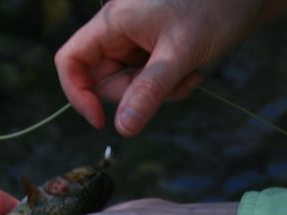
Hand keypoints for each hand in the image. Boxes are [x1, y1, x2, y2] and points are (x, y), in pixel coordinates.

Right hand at [54, 0, 286, 135]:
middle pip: (102, 78)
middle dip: (134, 93)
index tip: (101, 122)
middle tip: (167, 87)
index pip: (70, 60)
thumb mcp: (180, 54)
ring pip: (129, 83)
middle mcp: (119, 29)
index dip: (77, 94)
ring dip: (156, 91)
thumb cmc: (216, 8)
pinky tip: (192, 72)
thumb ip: (149, 92)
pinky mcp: (154, 47)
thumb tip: (122, 130)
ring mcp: (137, 38)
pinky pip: (148, 79)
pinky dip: (168, 84)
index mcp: (113, 22)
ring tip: (187, 75)